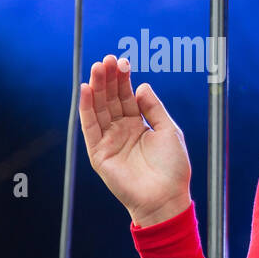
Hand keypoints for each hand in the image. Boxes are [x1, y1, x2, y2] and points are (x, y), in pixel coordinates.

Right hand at [79, 54, 191, 226]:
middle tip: (107, 59)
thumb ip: (154, 108)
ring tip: (96, 68)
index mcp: (138, 125)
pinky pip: (90, 128)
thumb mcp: (168, 130)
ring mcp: (109, 141)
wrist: (166, 198)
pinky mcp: (99, 154)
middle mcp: (121, 131)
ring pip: (99, 110)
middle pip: (110, 100)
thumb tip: (141, 86)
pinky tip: (85, 90)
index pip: (126, 97)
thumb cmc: (172, 167)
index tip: (123, 61)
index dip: (123, 80)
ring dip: (96, 88)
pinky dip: (86, 109)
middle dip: (108, 79)